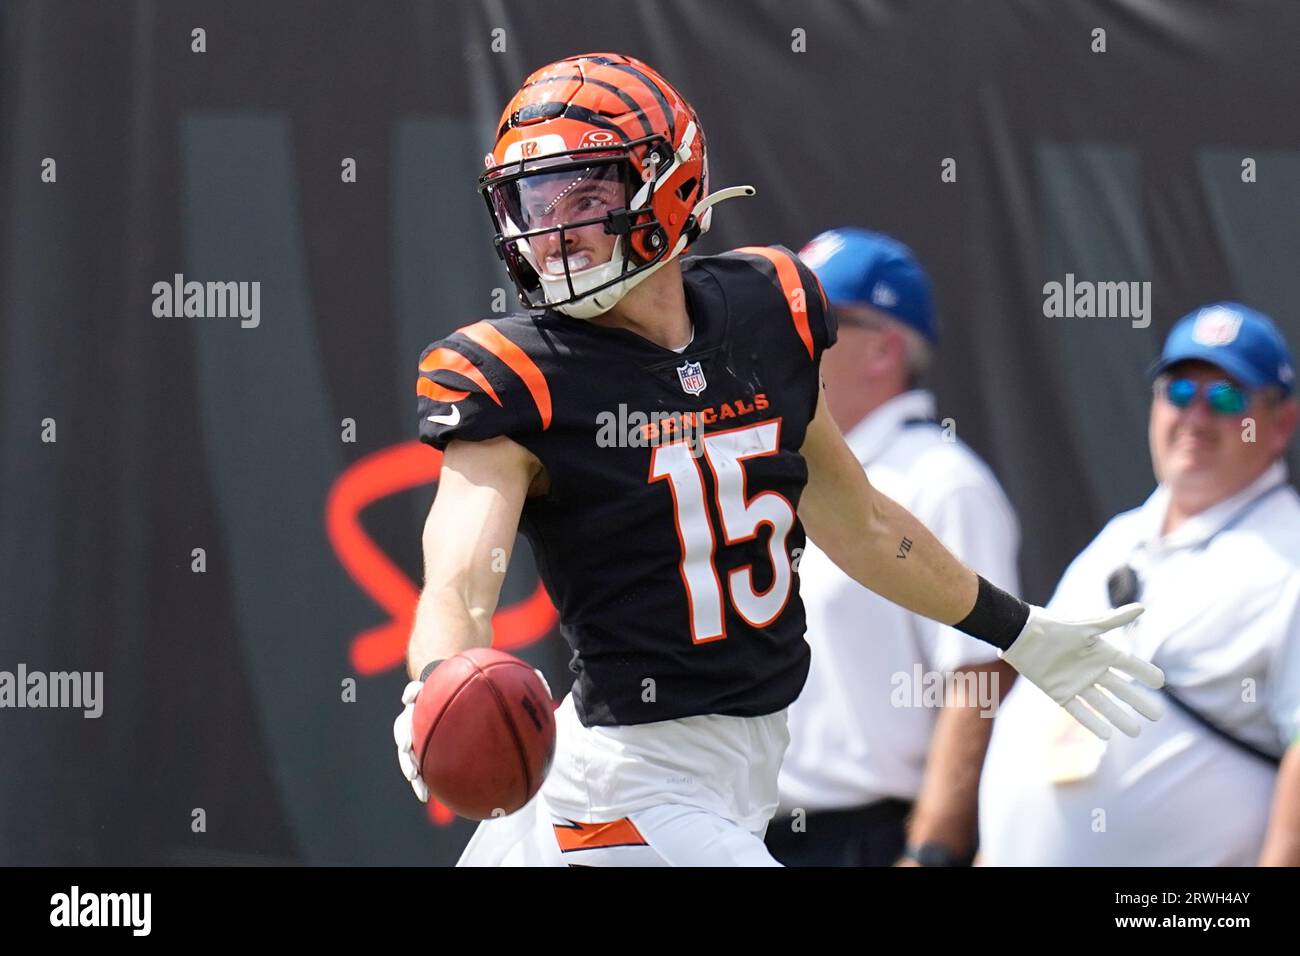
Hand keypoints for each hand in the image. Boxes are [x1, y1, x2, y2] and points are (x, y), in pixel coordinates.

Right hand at [393, 679, 428, 802]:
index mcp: (406, 722)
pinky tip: (434, 796)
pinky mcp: (427, 758)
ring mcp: (417, 750)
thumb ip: (412, 691)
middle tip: (412, 775)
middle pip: (406, 756)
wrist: (435, 702)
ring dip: (418, 782)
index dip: (403, 738)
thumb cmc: (427, 694)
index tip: (406, 745)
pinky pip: (427, 772)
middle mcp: (409, 739)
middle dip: (408, 766)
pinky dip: (428, 784)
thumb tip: (406, 699)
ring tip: (423, 794)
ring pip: (415, 769)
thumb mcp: (419, 689)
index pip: (402, 731)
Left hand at [1000, 603, 1164, 739]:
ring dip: (1119, 717)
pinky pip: (1079, 711)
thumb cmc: (1054, 626)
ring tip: (1136, 731)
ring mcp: (1076, 683)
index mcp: (1100, 652)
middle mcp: (1091, 669)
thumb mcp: (1087, 626)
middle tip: (1157, 715)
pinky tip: (1107, 736)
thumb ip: (1114, 620)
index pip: (1128, 665)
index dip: (1144, 672)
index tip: (1160, 682)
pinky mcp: (1060, 693)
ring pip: (1103, 704)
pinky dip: (1092, 723)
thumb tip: (1142, 608)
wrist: (1020, 634)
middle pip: (1120, 689)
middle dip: (1138, 702)